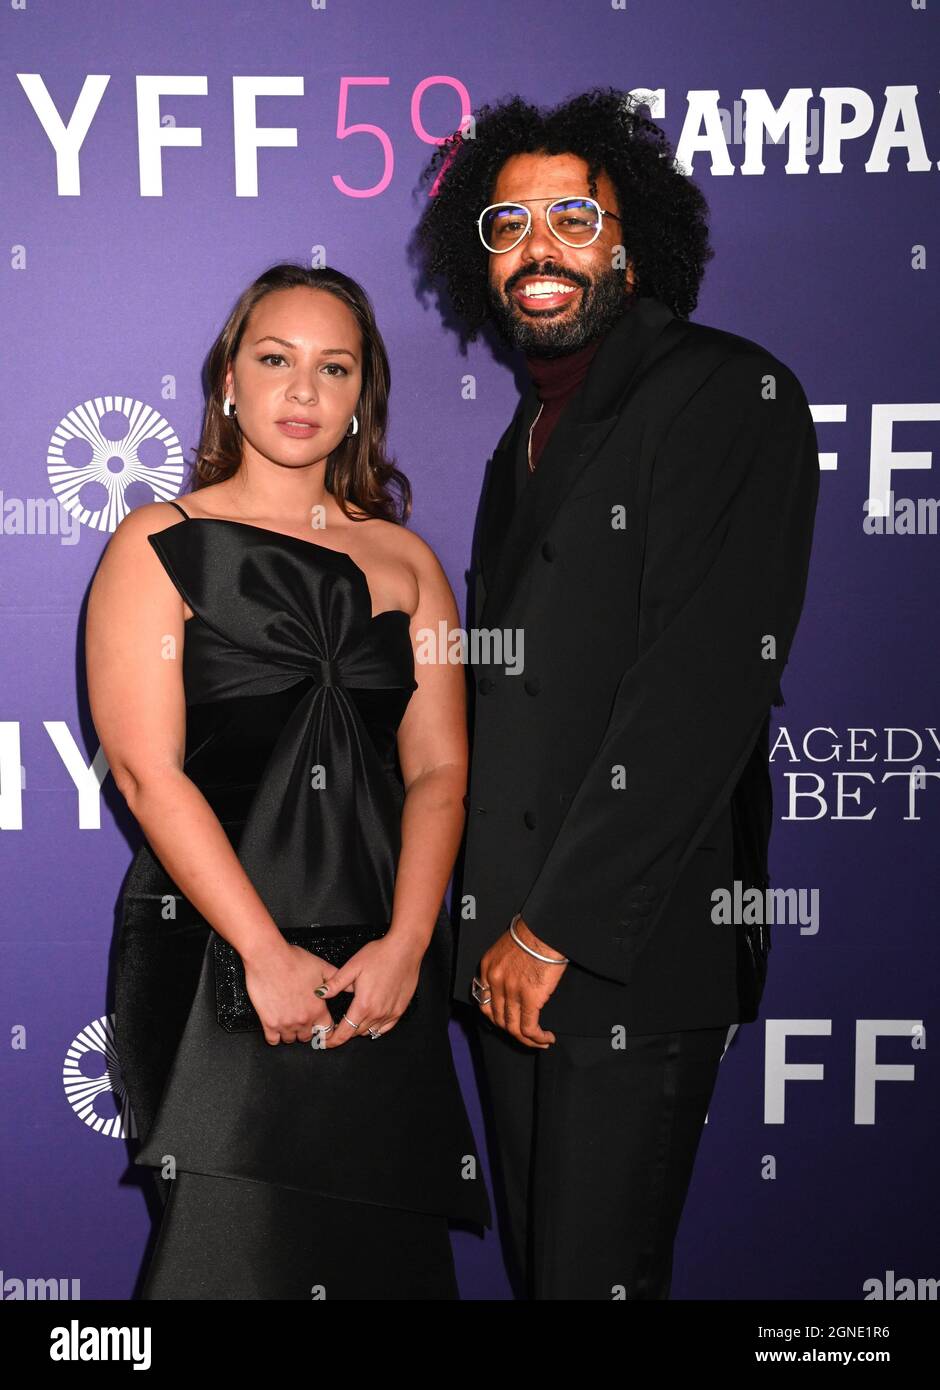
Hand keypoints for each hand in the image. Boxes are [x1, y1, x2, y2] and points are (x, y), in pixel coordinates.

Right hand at [244, 942, 334, 1046]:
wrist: (268, 957)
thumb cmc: (293, 960)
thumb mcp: (322, 967)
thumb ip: (336, 980)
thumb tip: (349, 987)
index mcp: (317, 1009)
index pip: (327, 1031)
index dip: (324, 1029)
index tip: (321, 1026)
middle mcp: (303, 1020)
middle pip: (308, 1037)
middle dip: (307, 1030)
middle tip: (303, 1019)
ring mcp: (285, 1024)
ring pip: (290, 1040)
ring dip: (291, 1033)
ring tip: (289, 1021)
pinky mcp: (268, 1023)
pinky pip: (273, 1040)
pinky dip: (275, 1036)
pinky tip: (276, 1027)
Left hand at [314, 934, 423, 1047]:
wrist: (405, 949)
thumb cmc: (379, 955)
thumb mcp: (353, 966)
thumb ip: (335, 984)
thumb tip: (319, 993)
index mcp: (363, 1004)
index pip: (345, 1032)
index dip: (333, 1040)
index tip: (325, 1042)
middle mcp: (377, 1013)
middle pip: (356, 1033)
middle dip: (344, 1033)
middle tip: (335, 1029)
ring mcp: (390, 1013)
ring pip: (370, 1031)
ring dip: (358, 1030)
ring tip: (351, 1022)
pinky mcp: (400, 1010)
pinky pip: (385, 1028)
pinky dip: (375, 1028)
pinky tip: (370, 1021)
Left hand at [477, 916, 564, 1047]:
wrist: (545, 928)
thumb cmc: (532, 932)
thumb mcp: (507, 947)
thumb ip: (505, 966)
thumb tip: (514, 982)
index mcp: (487, 968)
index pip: (485, 1003)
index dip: (497, 1018)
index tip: (508, 1023)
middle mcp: (495, 982)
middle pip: (498, 1019)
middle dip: (512, 1031)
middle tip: (526, 1035)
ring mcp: (510, 991)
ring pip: (513, 1027)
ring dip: (527, 1040)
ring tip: (539, 1041)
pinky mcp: (530, 998)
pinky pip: (529, 1027)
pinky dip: (537, 1038)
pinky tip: (546, 1038)